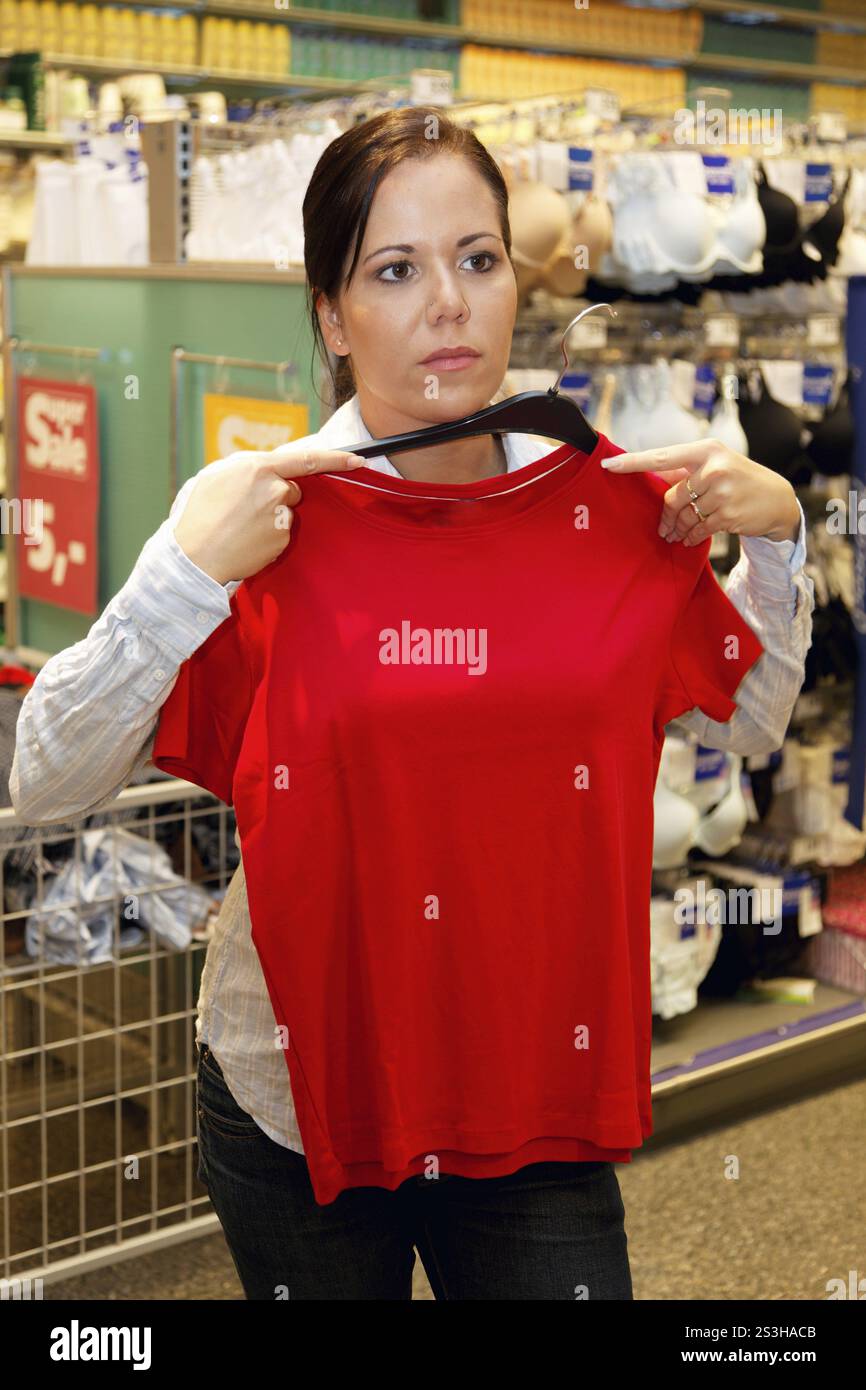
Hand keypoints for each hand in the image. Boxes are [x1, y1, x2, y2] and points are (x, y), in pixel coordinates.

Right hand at [173, 444, 366, 583]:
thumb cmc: (199, 513)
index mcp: (258, 467)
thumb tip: (270, 467)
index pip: (307, 459)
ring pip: (286, 512)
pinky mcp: (281, 539)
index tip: (358, 459)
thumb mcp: (215, 475)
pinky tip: (246, 539)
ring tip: (239, 525)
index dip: (336, 458)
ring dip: (271, 516)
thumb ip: (248, 466)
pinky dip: (268, 536)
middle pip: (293, 489)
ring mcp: (280, 516)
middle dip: (278, 496)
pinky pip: (281, 533)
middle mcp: (274, 489)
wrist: (194, 556)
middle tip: (246, 508)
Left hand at [600, 438, 800, 545]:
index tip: (607, 464)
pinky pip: (697, 530)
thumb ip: (684, 470)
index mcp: (706, 450)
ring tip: (676, 535)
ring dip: (677, 530)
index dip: (632, 462)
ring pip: (683, 517)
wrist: (777, 499)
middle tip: (662, 529)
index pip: (661, 456)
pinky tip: (689, 539)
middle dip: (665, 517)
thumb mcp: (715, 465)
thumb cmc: (738, 479)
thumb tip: (648, 474)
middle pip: (671, 497)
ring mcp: (722, 492)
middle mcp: (714, 468)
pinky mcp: (728, 515)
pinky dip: (690, 537)